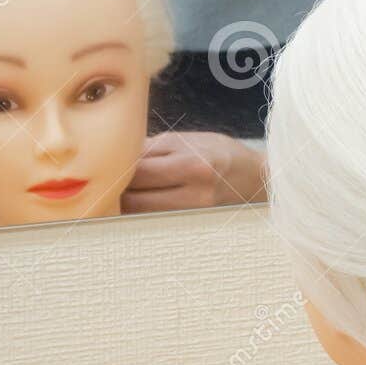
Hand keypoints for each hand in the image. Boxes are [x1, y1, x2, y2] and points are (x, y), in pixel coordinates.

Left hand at [122, 131, 267, 212]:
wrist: (256, 178)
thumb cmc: (220, 153)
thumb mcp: (187, 140)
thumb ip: (150, 148)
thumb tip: (114, 156)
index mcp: (192, 165)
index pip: (137, 172)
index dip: (118, 169)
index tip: (110, 164)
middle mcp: (195, 194)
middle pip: (134, 200)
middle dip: (120, 190)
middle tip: (115, 180)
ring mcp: (195, 214)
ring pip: (141, 215)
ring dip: (129, 204)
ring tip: (129, 190)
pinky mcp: (194, 224)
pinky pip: (155, 221)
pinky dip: (144, 212)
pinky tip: (145, 202)